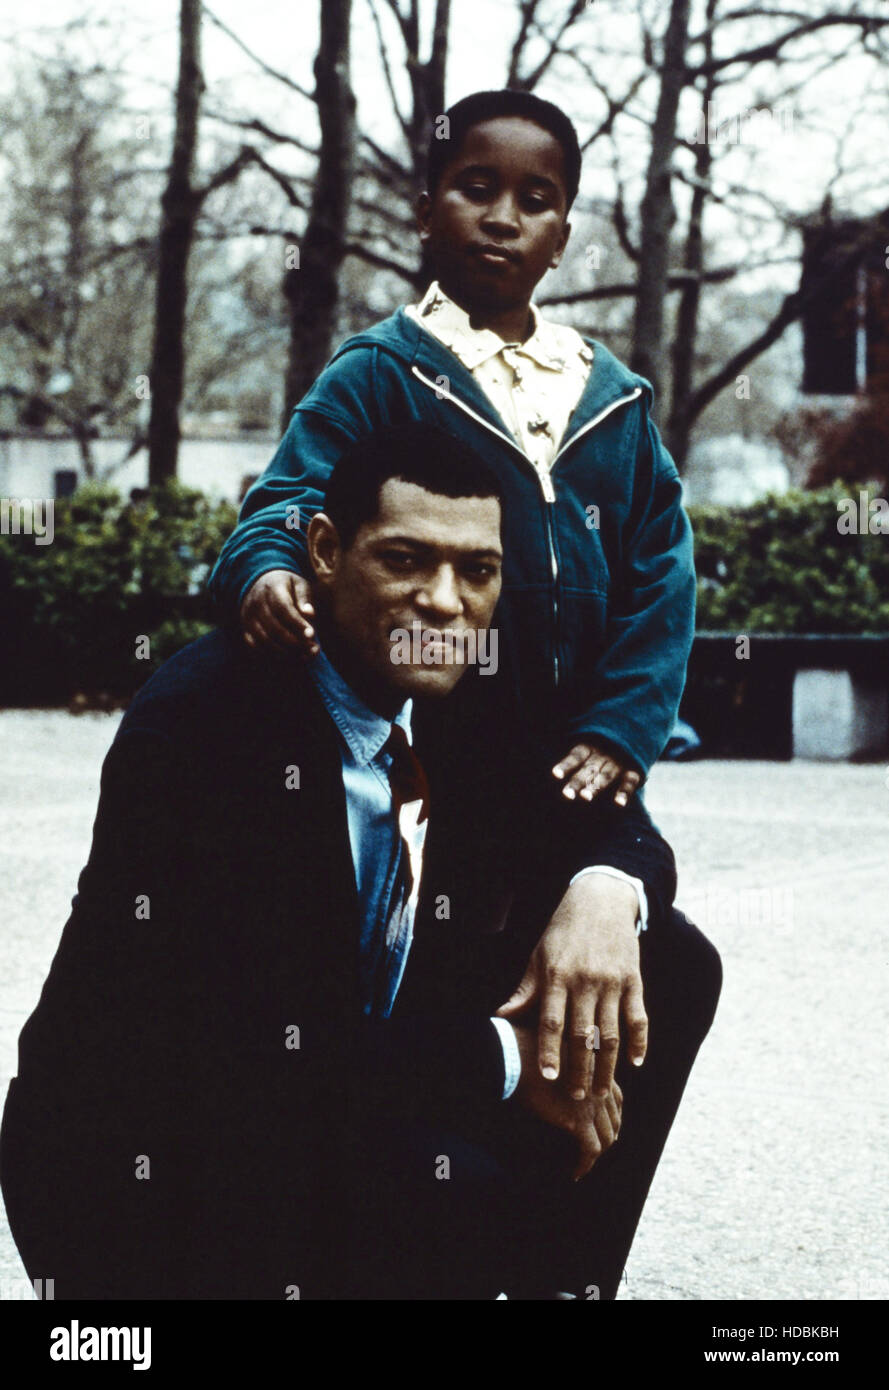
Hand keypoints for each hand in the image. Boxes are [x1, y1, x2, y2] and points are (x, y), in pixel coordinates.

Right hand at [239, 570, 319, 654]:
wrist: (260, 583)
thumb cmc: (287, 586)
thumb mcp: (299, 584)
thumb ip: (305, 599)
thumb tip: (309, 614)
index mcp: (272, 588)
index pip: (283, 609)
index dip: (297, 624)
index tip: (312, 635)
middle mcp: (257, 603)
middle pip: (274, 628)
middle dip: (294, 643)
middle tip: (311, 650)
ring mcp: (248, 617)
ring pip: (264, 640)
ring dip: (285, 652)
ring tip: (303, 656)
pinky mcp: (245, 629)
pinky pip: (255, 647)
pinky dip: (271, 655)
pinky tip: (288, 658)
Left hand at [496, 874, 646, 1099]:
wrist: (600, 900)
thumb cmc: (563, 933)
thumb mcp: (539, 957)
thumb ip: (525, 992)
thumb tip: (500, 1017)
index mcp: (558, 976)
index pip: (552, 1021)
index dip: (549, 1050)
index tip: (549, 1077)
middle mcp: (586, 981)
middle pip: (583, 1034)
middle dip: (579, 1068)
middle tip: (576, 1096)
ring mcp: (613, 982)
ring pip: (611, 1033)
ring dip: (607, 1066)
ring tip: (601, 1090)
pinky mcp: (634, 980)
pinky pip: (638, 1018)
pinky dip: (639, 1042)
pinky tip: (635, 1063)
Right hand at [510, 1021, 622, 1181]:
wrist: (514, 1055)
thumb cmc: (525, 1050)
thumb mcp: (555, 1051)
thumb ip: (567, 1064)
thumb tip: (559, 1075)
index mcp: (595, 1067)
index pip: (615, 1096)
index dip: (611, 1114)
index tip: (603, 1125)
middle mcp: (599, 1085)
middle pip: (614, 1119)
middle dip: (607, 1136)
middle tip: (596, 1148)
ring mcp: (591, 1104)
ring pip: (606, 1138)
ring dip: (597, 1153)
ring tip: (584, 1163)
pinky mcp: (578, 1120)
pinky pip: (590, 1151)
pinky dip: (584, 1165)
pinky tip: (575, 1173)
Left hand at [552, 742, 640, 806]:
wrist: (636, 731)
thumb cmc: (603, 745)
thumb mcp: (590, 743)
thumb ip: (576, 756)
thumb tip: (555, 771)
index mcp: (591, 747)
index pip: (576, 756)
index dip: (566, 765)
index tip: (555, 775)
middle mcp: (603, 755)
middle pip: (588, 769)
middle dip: (577, 782)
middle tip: (567, 794)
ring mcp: (619, 762)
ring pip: (605, 776)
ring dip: (596, 786)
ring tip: (585, 797)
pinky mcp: (634, 770)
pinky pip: (629, 781)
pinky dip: (624, 792)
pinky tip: (619, 803)